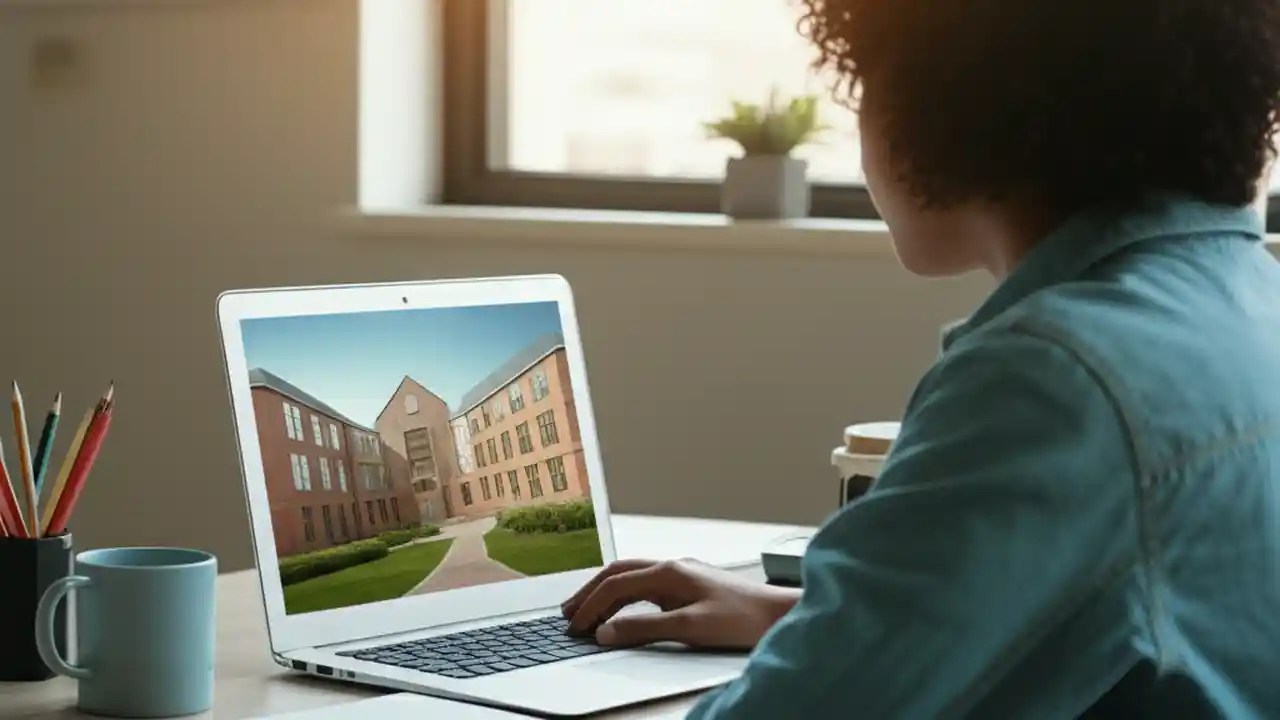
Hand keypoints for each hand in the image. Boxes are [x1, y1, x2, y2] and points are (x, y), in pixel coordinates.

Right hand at [561, 558, 800, 649]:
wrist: (777, 614)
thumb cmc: (741, 619)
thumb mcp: (689, 628)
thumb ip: (645, 629)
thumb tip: (606, 632)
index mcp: (668, 572)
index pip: (615, 585)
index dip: (590, 606)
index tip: (574, 626)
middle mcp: (671, 567)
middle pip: (618, 573)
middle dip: (590, 592)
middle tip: (568, 613)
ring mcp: (680, 574)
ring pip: (631, 577)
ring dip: (606, 593)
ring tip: (587, 612)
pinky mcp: (689, 585)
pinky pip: (646, 585)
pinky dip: (625, 596)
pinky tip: (623, 609)